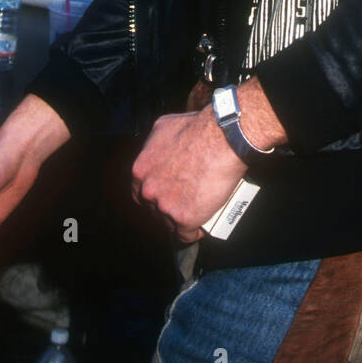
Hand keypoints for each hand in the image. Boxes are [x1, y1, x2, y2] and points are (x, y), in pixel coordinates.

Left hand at [131, 107, 246, 243]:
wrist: (221, 139)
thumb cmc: (197, 129)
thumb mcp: (163, 128)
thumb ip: (154, 144)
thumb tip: (158, 150)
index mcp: (140, 171)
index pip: (140, 193)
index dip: (154, 195)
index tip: (167, 194)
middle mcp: (149, 191)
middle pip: (154, 209)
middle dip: (168, 207)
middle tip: (185, 200)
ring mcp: (165, 207)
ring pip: (170, 223)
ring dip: (181, 220)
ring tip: (197, 211)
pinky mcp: (184, 219)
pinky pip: (186, 235)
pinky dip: (195, 232)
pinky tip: (201, 226)